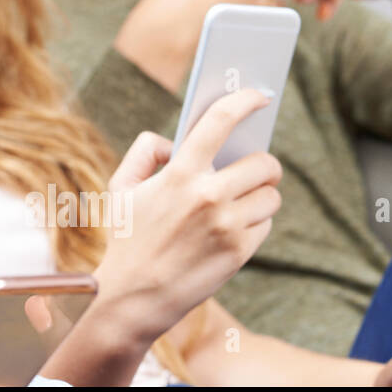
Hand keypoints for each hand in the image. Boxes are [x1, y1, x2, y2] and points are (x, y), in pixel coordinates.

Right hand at [93, 88, 282, 345]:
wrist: (133, 295)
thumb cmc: (126, 237)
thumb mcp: (120, 187)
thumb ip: (145, 153)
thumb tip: (175, 143)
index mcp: (178, 172)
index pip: (219, 121)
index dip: (244, 101)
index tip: (258, 96)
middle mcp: (208, 195)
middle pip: (264, 163)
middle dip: (262, 164)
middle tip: (251, 169)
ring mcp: (227, 225)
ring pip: (271, 195)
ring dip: (260, 195)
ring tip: (239, 201)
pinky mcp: (239, 251)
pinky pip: (265, 224)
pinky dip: (254, 222)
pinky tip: (231, 228)